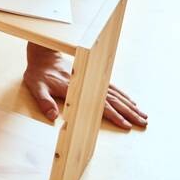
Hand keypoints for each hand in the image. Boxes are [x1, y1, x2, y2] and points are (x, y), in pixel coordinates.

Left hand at [24, 43, 147, 128]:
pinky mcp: (93, 76)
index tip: (126, 124)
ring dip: (130, 105)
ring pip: (116, 94)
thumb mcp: (36, 87)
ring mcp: (92, 79)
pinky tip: (132, 102)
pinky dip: (123, 95)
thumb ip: (44, 101)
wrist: (43, 55)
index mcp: (75, 89)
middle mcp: (87, 84)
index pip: (98, 104)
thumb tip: (52, 116)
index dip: (113, 115)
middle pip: (113, 100)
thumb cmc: (39, 73)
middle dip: (129, 113)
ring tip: (143, 115)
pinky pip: (112, 87)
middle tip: (143, 123)